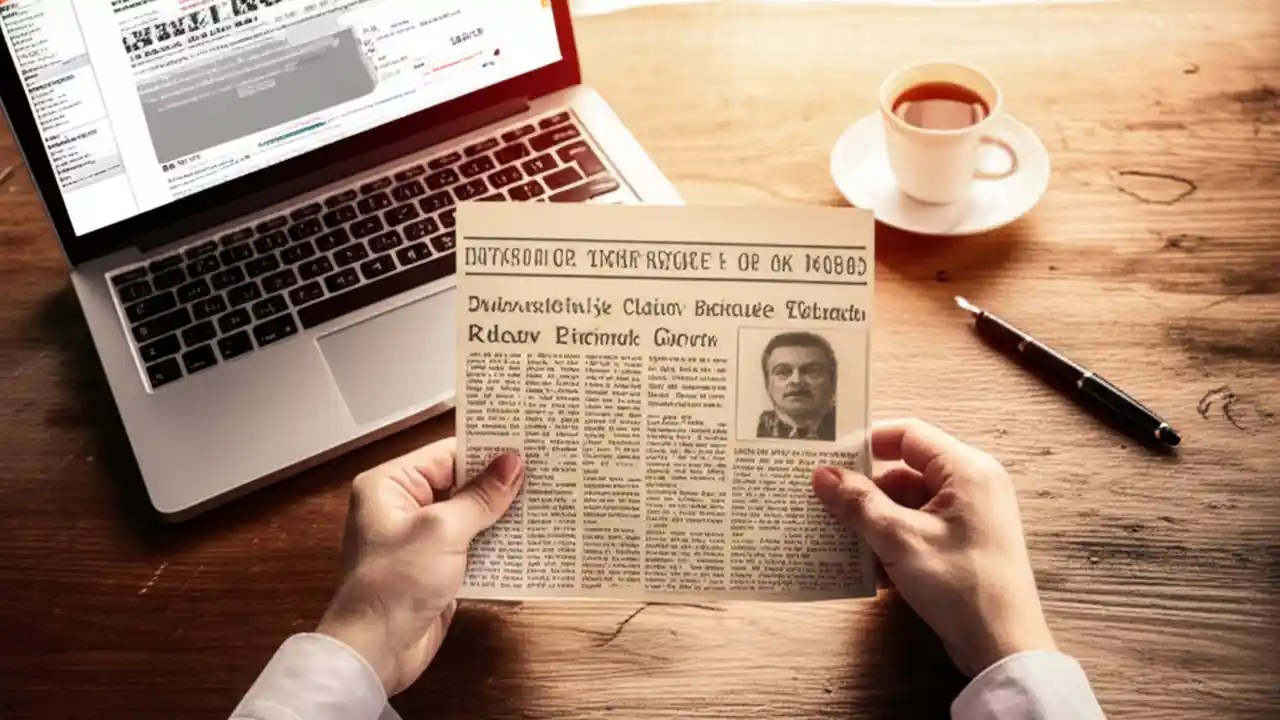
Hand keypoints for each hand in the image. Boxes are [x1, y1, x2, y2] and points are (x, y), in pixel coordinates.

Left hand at [316, 438, 523, 694]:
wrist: (375, 651)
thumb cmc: (394, 584)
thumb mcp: (442, 531)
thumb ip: (480, 497)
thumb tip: (512, 464)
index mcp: (390, 485)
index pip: (447, 454)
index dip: (487, 451)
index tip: (528, 446)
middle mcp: (403, 507)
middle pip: (461, 484)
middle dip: (500, 484)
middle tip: (545, 474)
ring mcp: (421, 540)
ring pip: (471, 517)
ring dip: (503, 516)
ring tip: (546, 504)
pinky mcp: (437, 568)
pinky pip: (473, 547)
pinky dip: (497, 546)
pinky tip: (530, 542)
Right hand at [812, 418, 1056, 676]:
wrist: (1003, 646)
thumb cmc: (960, 585)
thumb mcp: (900, 540)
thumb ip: (859, 503)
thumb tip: (822, 474)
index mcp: (966, 469)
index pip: (908, 434)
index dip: (867, 441)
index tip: (828, 454)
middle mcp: (971, 485)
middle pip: (904, 470)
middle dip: (864, 488)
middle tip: (822, 498)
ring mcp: (968, 516)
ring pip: (907, 503)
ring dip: (873, 519)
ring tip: (835, 532)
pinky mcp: (962, 544)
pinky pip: (917, 527)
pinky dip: (891, 539)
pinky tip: (862, 562)